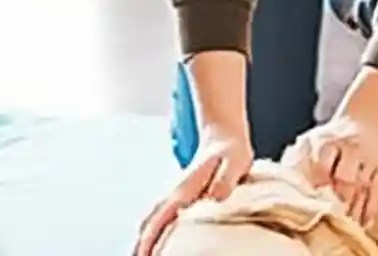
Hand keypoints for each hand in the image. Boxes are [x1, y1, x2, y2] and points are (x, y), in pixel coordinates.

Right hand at [135, 124, 253, 255]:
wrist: (223, 135)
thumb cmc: (230, 151)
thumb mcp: (235, 163)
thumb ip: (225, 181)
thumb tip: (215, 199)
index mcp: (186, 188)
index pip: (162, 217)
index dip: (151, 238)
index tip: (144, 255)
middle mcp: (175, 191)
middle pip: (150, 221)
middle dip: (142, 243)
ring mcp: (174, 193)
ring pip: (152, 218)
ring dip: (145, 237)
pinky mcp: (179, 196)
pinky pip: (159, 216)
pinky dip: (152, 229)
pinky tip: (154, 242)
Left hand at [283, 67, 377, 226]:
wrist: (368, 116)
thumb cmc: (334, 136)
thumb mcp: (316, 140)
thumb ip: (300, 159)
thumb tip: (283, 182)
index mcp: (329, 141)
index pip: (323, 165)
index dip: (318, 184)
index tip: (313, 200)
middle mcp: (351, 149)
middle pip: (346, 177)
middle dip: (338, 198)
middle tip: (331, 217)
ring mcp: (369, 159)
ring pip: (362, 188)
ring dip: (354, 209)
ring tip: (346, 226)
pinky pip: (377, 191)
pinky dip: (371, 210)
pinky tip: (365, 224)